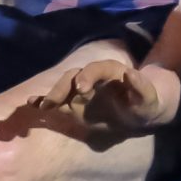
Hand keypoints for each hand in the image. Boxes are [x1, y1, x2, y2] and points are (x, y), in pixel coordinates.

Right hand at [25, 58, 173, 149]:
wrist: (138, 112)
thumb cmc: (145, 105)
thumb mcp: (149, 100)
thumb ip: (141, 89)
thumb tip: (131, 73)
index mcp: (111, 73)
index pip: (98, 68)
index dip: (88, 74)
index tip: (80, 88)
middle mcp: (93, 78)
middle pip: (73, 76)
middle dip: (62, 88)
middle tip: (52, 103)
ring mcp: (81, 90)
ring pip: (63, 87)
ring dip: (51, 96)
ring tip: (41, 107)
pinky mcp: (74, 103)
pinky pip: (57, 101)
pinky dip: (44, 101)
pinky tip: (32, 105)